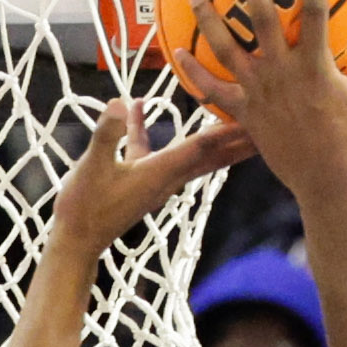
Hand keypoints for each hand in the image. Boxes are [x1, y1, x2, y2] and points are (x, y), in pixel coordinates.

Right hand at [49, 100, 253, 253]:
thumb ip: (107, 135)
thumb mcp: (92, 166)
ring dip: (213, 138)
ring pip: (191, 155)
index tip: (256, 115)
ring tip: (235, 122)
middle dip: (240, 140)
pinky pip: (154, 150)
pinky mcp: (138, 179)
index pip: (203, 146)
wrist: (76, 241)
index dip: (229, 128)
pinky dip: (150, 129)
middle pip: (212, 155)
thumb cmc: (84, 207)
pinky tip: (138, 107)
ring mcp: (154, 180)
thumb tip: (118, 104)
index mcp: (160, 172)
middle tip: (271, 125)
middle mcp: (165, 177)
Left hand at [174, 0, 346, 201]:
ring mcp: (258, 93)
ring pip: (225, 48)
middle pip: (262, 17)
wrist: (326, 182)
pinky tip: (176, 53)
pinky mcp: (244, 113)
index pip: (315, 11)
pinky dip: (193, 72)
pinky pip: (212, 90)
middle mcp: (280, 73)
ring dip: (209, 19)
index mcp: (314, 65)